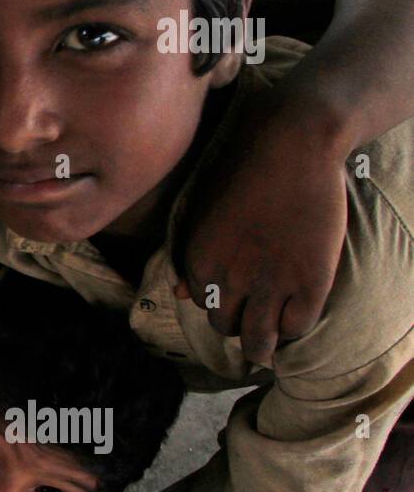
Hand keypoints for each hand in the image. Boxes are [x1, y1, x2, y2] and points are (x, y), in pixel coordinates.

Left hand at [177, 101, 345, 367]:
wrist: (290, 143)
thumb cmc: (240, 167)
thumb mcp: (200, 210)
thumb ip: (189, 255)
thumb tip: (181, 296)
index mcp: (197, 261)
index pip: (201, 301)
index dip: (216, 300)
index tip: (231, 297)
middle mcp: (229, 279)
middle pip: (225, 325)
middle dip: (235, 325)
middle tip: (248, 322)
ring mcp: (271, 283)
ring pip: (259, 338)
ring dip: (260, 345)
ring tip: (264, 348)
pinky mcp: (310, 280)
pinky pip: (297, 325)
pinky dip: (292, 328)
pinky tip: (292, 319)